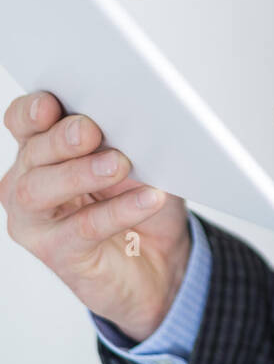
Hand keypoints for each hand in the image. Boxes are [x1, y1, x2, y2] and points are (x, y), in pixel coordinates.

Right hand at [0, 91, 191, 340]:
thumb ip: (126, 138)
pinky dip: (119, 210)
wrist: (159, 261)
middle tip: (91, 131)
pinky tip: (148, 198)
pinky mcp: (59, 254)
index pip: (24, 120)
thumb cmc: (139, 200)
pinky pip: (83, 229)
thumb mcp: (140, 160)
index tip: (51, 103)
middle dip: (60, 139)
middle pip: (32, 153)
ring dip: (80, 174)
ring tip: (120, 164)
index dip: (31, 110)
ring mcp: (36, 221)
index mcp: (43, 147)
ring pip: (40, 191)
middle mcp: (27, 181)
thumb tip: (134, 119)